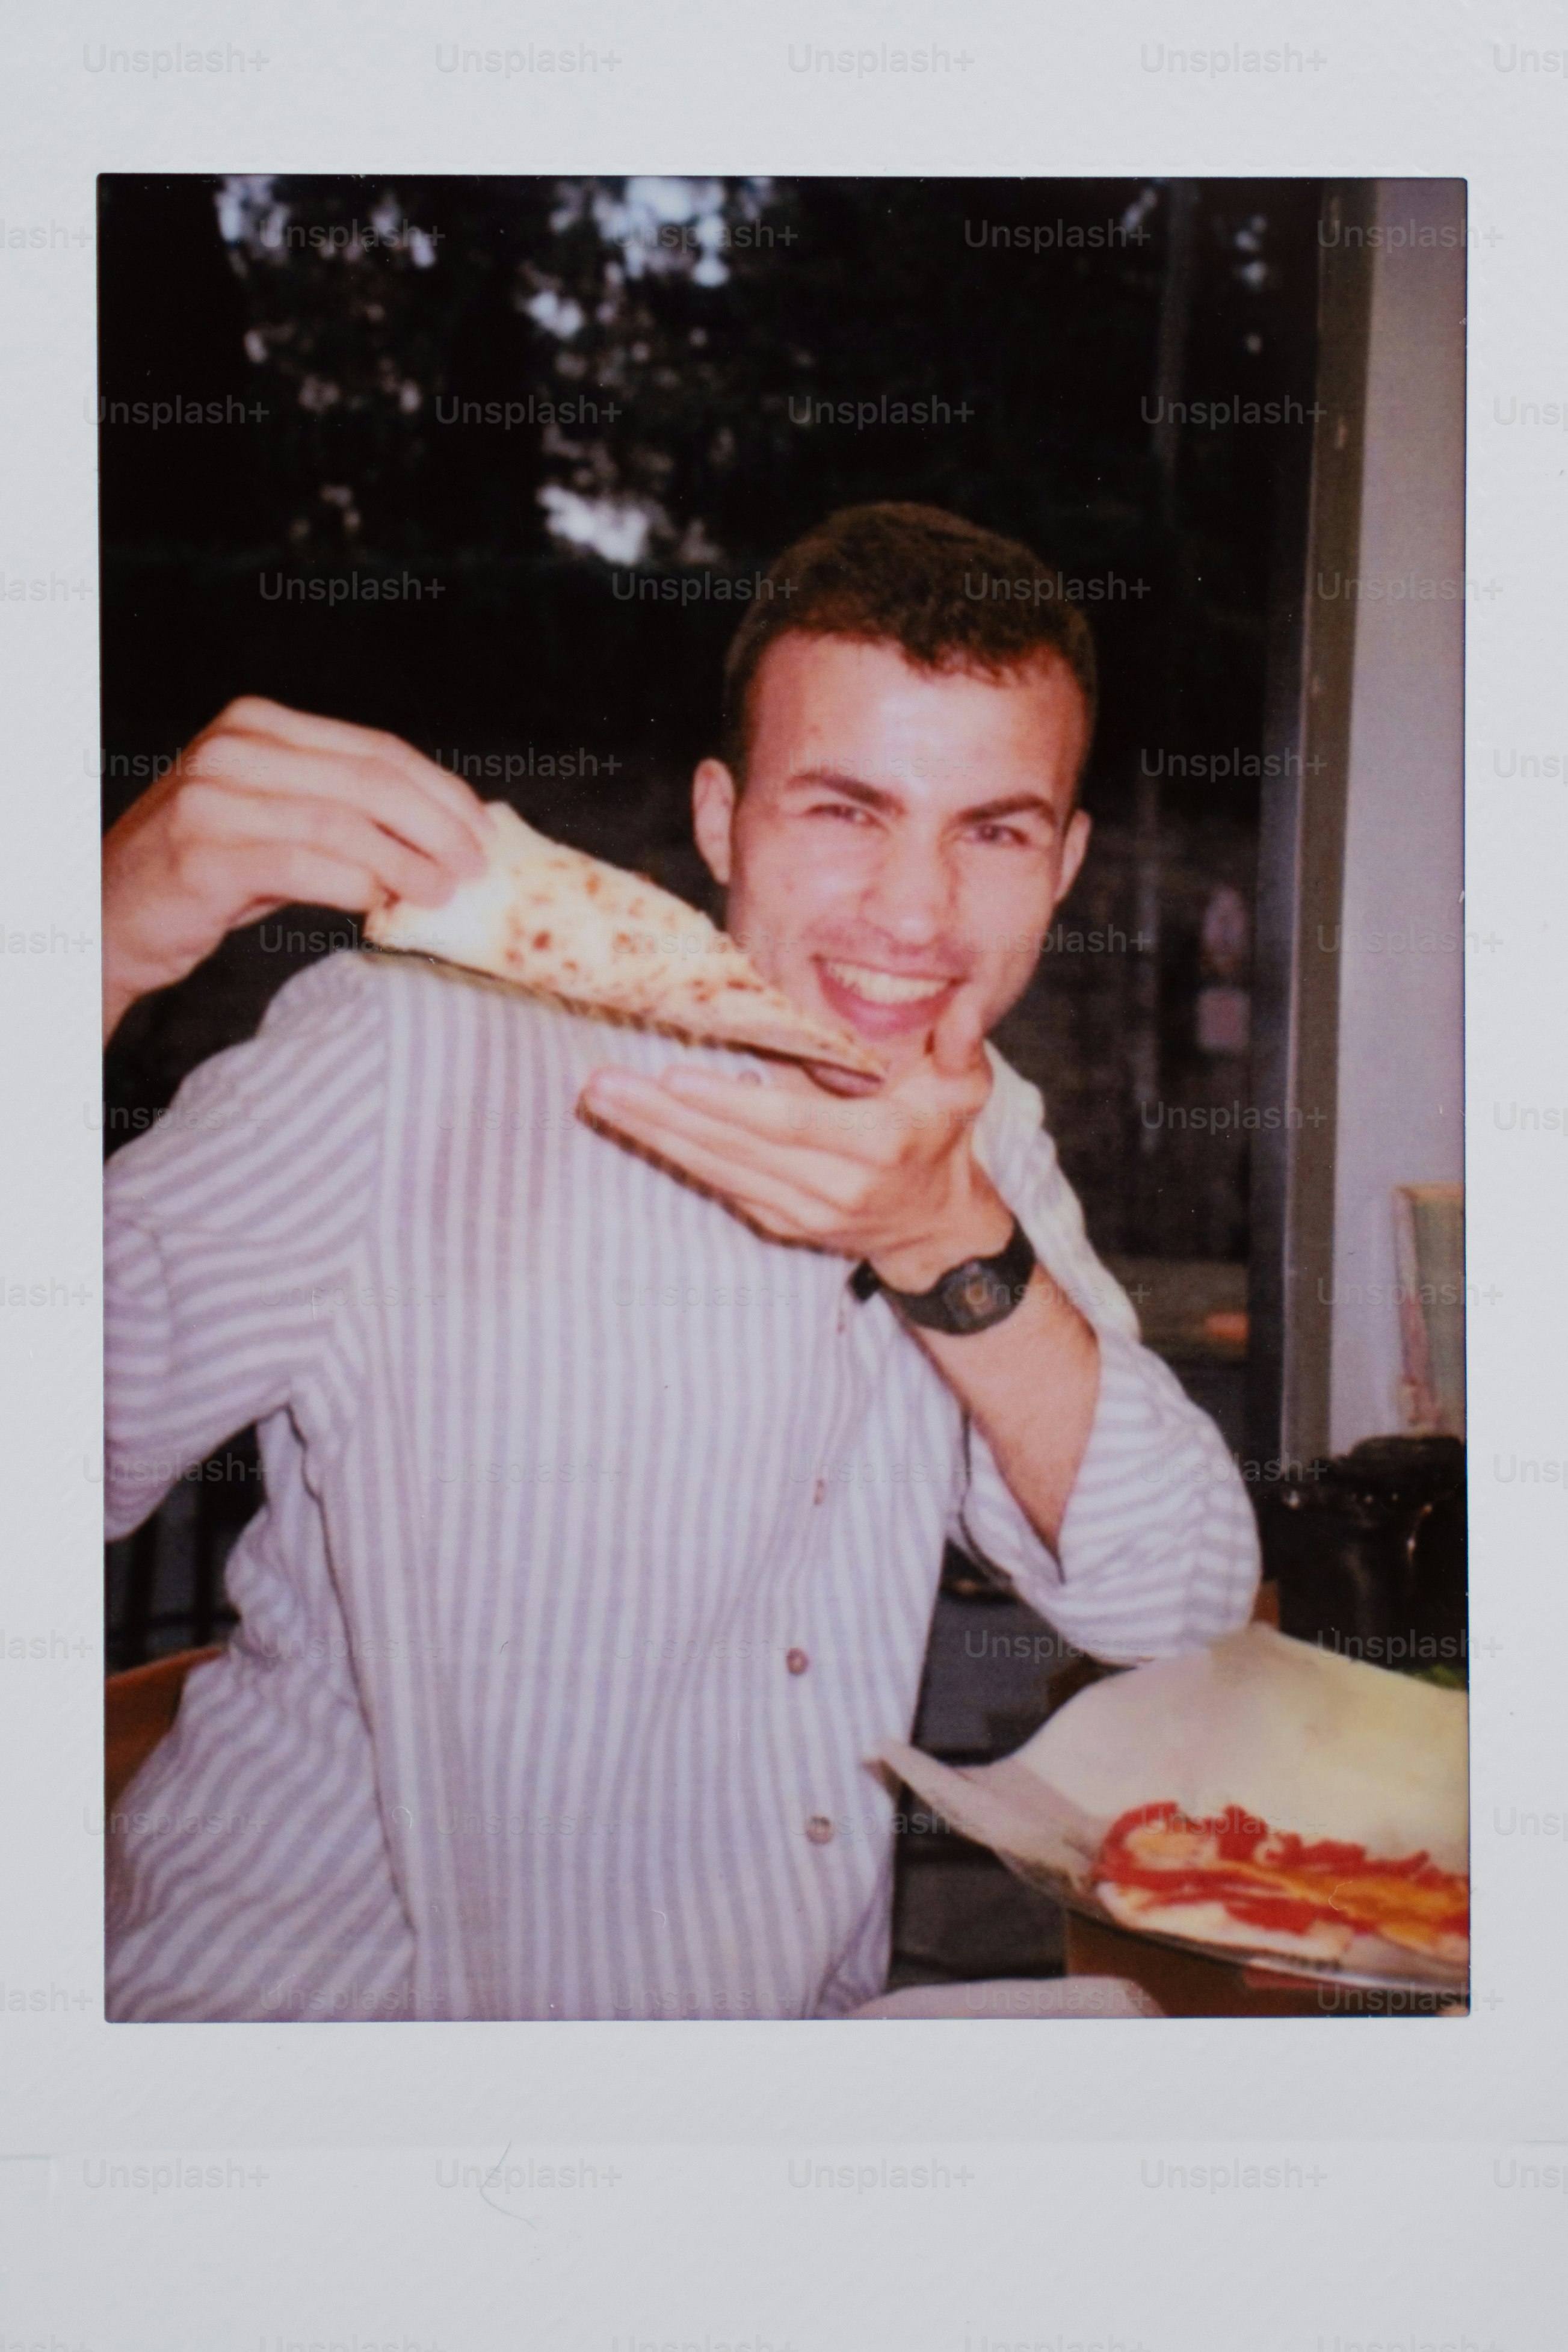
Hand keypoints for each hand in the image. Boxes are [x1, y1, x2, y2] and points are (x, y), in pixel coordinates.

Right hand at [101, 696, 491, 1040]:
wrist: (108, 919)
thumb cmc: (202, 876)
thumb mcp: (274, 825)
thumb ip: (341, 816)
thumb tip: (440, 836)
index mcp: (258, 725)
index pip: (376, 749)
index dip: (440, 791)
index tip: (483, 831)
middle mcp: (234, 748)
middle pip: (369, 779)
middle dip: (437, 825)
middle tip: (476, 868)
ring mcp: (212, 797)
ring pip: (343, 821)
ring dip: (406, 862)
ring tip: (443, 893)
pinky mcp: (202, 852)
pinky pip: (303, 864)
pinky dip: (355, 886)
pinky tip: (384, 907)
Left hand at [579, 992, 1013, 1288]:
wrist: (934, 1226)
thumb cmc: (940, 1140)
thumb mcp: (965, 1091)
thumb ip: (961, 1050)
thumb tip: (959, 1013)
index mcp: (871, 1148)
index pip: (786, 1125)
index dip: (726, 1105)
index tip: (673, 1078)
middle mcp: (830, 1188)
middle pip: (733, 1149)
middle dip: (661, 1116)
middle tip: (601, 1084)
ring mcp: (800, 1213)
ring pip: (716, 1171)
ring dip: (653, 1136)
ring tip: (602, 1100)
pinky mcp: (780, 1224)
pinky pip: (719, 1185)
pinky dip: (676, 1155)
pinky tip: (637, 1127)